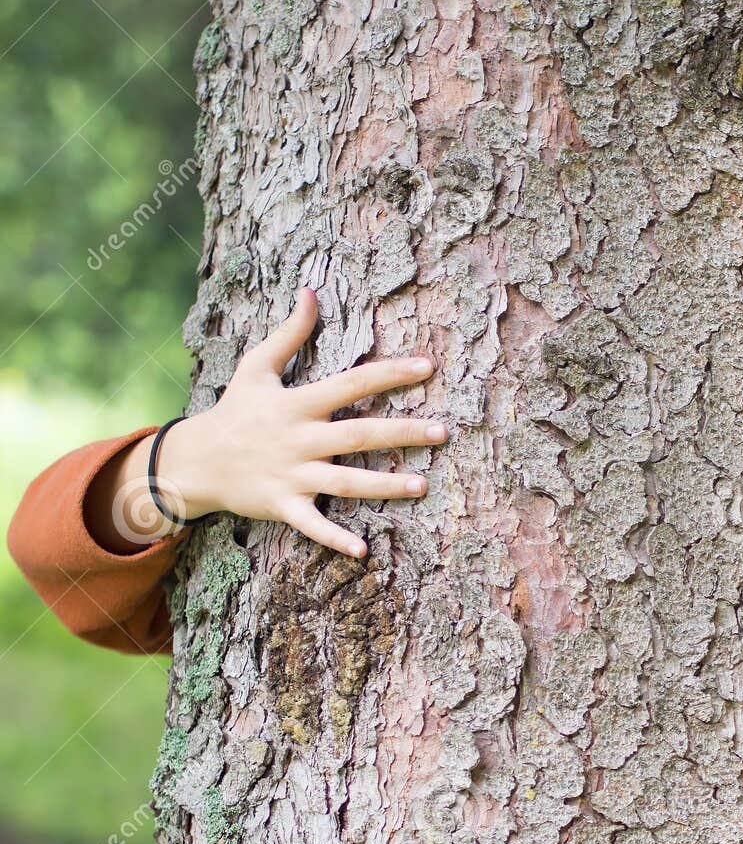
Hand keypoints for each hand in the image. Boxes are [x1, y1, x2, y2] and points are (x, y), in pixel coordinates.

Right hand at [87, 289, 443, 559]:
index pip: (351, 384)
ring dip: (384, 486)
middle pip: (358, 434)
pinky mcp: (283, 506)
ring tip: (423, 486)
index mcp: (298, 404)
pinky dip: (334, 539)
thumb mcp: (256, 367)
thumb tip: (311, 291)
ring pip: (345, 482)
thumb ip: (289, 333)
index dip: (389, 374)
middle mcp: (299, 440)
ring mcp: (292, 476)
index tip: (427, 367)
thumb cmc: (235, 410)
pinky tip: (364, 551)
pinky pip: (312, 525)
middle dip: (402, 433)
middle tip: (444, 431)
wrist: (197, 460)